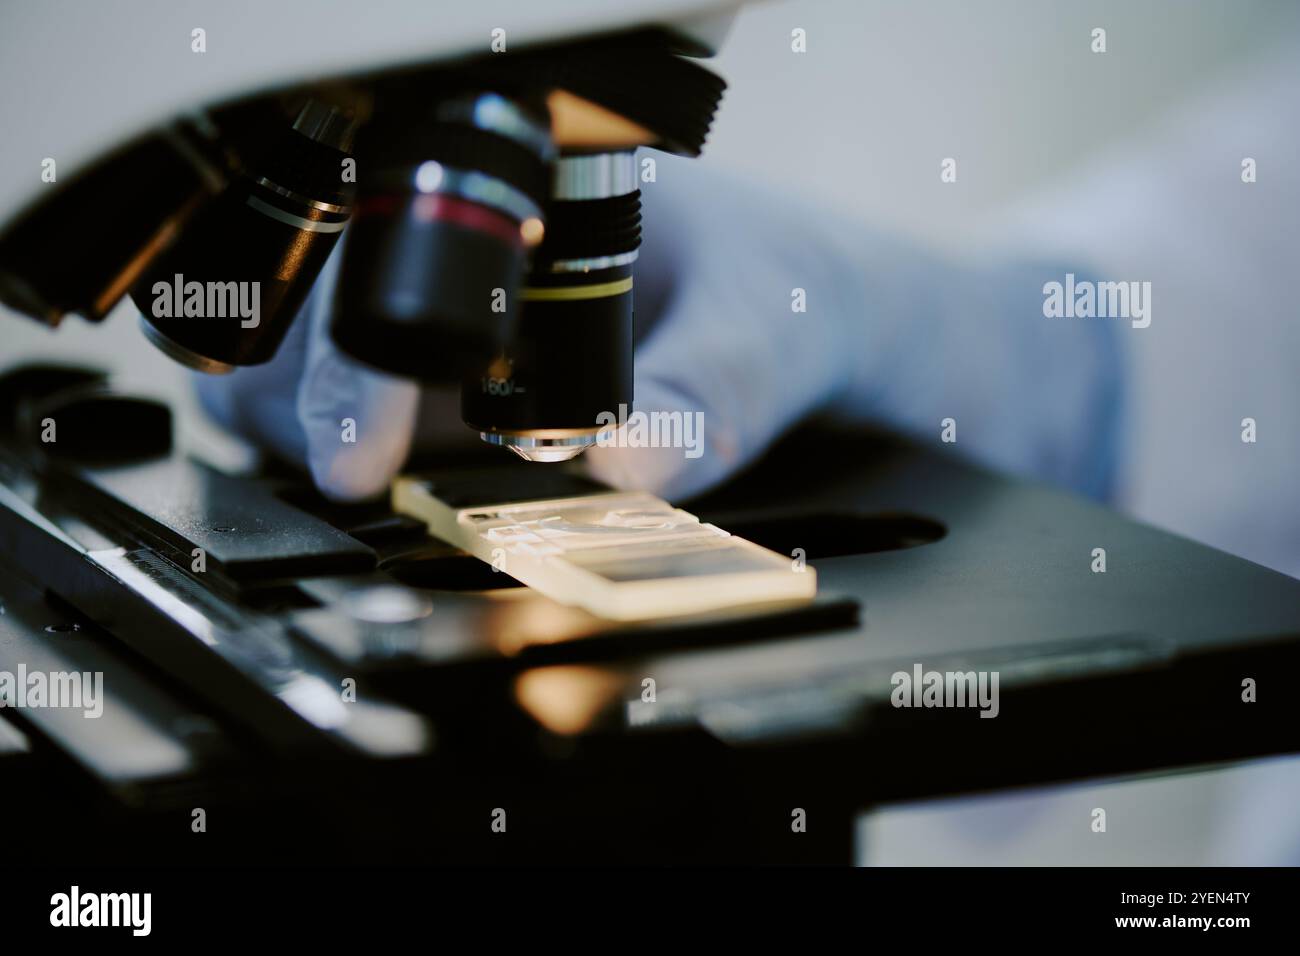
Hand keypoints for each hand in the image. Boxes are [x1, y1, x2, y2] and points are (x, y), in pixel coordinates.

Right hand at [195, 154, 1119, 501]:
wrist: (831, 312)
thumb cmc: (801, 291)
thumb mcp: (770, 336)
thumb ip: (709, 393)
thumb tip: (623, 465)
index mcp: (550, 175)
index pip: (399, 238)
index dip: (357, 345)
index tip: (359, 450)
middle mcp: (493, 227)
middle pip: (329, 294)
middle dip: (309, 388)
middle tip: (346, 473)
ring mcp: (475, 291)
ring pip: (326, 341)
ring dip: (314, 414)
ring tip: (365, 477)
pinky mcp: (476, 350)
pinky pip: (378, 387)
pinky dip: (358, 434)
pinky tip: (393, 474)